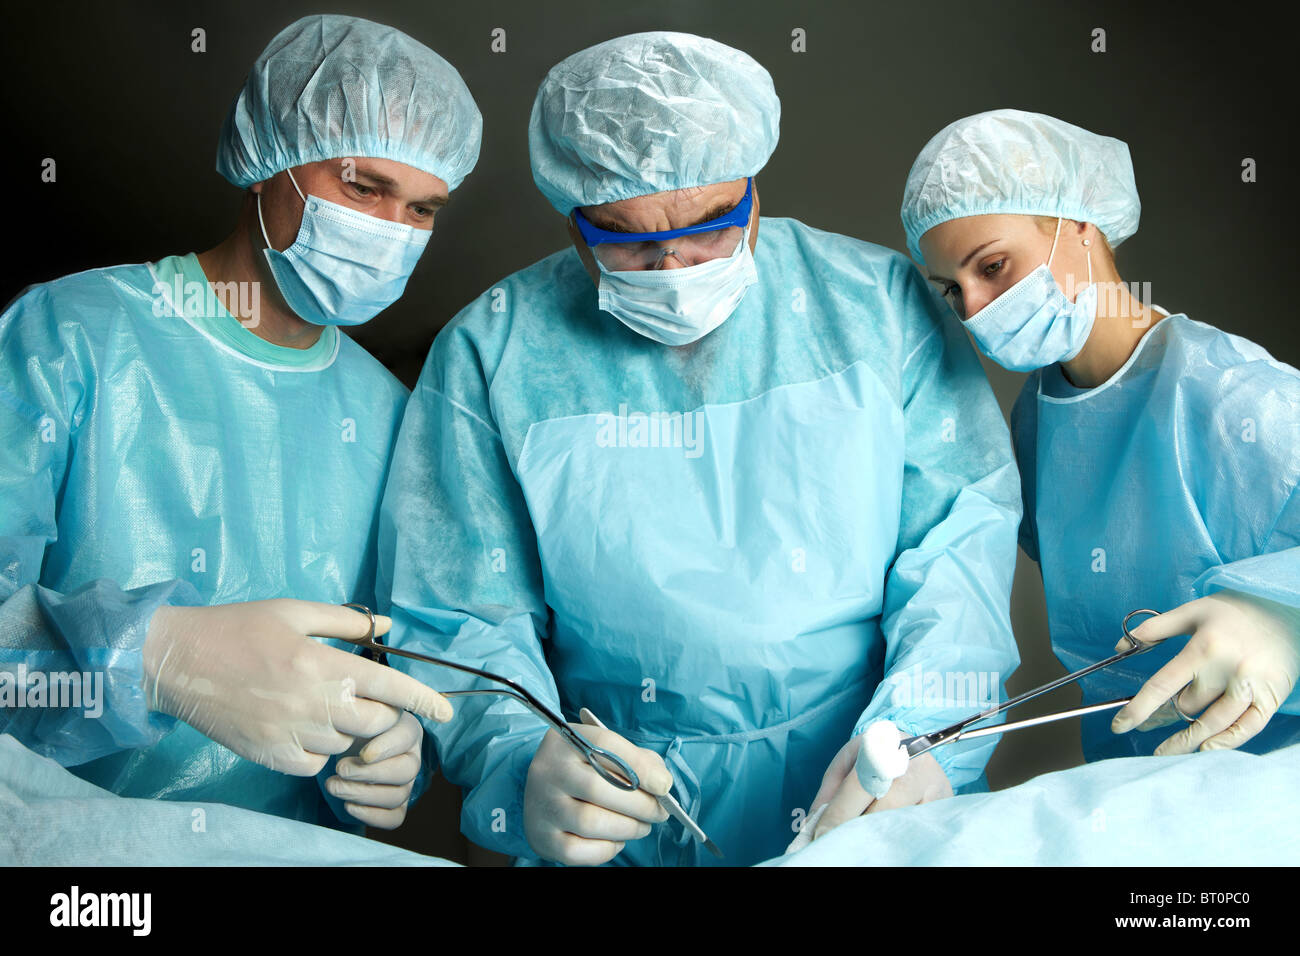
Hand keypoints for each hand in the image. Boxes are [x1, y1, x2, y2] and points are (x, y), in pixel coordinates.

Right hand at [144, 599, 452, 775]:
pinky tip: (298, 726)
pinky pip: (315, 764)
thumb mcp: (294, 611)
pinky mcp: (271, 756)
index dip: (423, 700)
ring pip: (345, 745)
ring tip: (317, 705)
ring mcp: (291, 734)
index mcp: (323, 663)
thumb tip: (388, 627)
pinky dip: (317, 751)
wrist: (178, 661)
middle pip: (375, 724)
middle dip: (380, 714)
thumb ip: (346, 621)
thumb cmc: (239, 628)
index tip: (446, 713)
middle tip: (361, 697)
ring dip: (345, 731)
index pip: (390, 687)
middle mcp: (313, 703)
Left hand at [327, 710, 423, 828]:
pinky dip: (371, 816)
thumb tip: (355, 705)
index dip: (387, 747)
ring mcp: (405, 783)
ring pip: (398, 796)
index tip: (362, 753)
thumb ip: (357, 703)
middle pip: (407, 770)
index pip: (406, 737)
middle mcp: (412, 756)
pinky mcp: (395, 805)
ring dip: (363, 794)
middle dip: (370, 774)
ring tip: (333, 786)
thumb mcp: (352, 706)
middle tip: (339, 769)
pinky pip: (394, 818)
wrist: (338, 742)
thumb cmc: (346, 722)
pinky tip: (348, 805)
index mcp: (406, 728)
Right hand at [523, 723, 671, 864]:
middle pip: (598, 788)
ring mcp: (542, 806)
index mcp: (566, 741)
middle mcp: (548, 770)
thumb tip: (661, 784)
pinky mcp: (543, 838)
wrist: (539, 792)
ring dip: (628, 828)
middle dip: (640, 805)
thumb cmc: (585, 770)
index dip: (639, 766)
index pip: (605, 746)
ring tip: (642, 826)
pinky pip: (579, 851)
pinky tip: (617, 840)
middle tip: (660, 812)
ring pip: (590, 822)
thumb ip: (638, 760)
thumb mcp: (606, 752)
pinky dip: (607, 849)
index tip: (663, 786)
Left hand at [808, 734, 951, 840]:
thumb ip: (830, 790)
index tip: (822, 834)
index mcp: (884, 743)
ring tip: (860, 840)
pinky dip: (898, 836)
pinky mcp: (947, 804)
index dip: (839, 813)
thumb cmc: (876, 758)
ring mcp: (935, 784)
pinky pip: (919, 827)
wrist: (916, 749)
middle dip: (857, 827)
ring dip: (878, 834)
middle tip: (837, 841)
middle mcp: (914, 761)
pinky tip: (884, 839)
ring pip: (902, 820)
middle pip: (884, 805)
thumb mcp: (848, 763)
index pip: (860, 784)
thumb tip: (815, 822)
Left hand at [1111, 591, 1299, 754]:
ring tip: (1165, 751)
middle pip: (1187, 706)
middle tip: (1146, 726)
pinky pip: (1247, 728)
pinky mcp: (1272, 698)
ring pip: (1213, 723)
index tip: (1119, 725)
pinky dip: (1226, 742)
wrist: (1284, 610)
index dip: (1139, 709)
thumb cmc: (1232, 612)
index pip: (1163, 685)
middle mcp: (1228, 669)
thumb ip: (1153, 628)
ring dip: (1186, 741)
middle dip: (1163, 717)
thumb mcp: (1190, 612)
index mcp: (1203, 648)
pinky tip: (1205, 749)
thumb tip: (1120, 645)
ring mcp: (1252, 686)